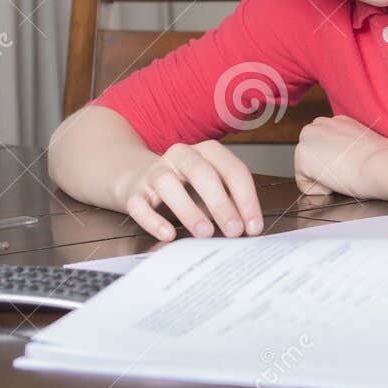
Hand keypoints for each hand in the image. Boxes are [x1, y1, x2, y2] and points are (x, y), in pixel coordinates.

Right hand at [116, 140, 263, 240]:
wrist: (136, 179)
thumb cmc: (185, 188)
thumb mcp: (211, 191)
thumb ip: (229, 205)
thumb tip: (248, 229)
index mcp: (207, 152)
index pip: (233, 170)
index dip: (247, 198)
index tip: (254, 226)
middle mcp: (181, 155)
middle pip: (202, 172)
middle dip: (221, 202)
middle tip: (234, 231)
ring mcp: (154, 172)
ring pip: (168, 184)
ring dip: (189, 210)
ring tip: (205, 233)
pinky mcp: (133, 192)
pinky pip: (140, 205)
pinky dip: (154, 220)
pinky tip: (168, 235)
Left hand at [294, 115, 387, 197]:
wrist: (381, 163)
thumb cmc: (383, 159)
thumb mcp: (367, 145)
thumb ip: (352, 147)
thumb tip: (352, 159)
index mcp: (338, 122)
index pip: (325, 147)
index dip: (336, 162)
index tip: (350, 167)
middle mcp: (320, 125)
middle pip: (312, 156)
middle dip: (324, 168)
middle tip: (346, 173)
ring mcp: (308, 139)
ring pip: (307, 169)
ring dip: (321, 178)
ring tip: (343, 176)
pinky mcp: (302, 155)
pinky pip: (304, 184)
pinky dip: (318, 189)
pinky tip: (336, 183)